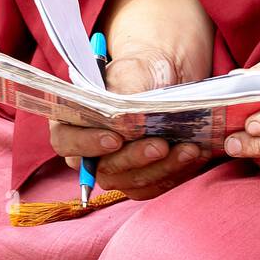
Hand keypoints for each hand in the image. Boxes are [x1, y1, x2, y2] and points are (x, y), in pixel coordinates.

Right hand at [49, 39, 214, 200]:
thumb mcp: (129, 74)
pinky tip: (194, 156)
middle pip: (104, 169)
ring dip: (162, 168)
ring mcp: (115, 170)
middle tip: (161, 145)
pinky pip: (155, 186)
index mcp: (72, 122)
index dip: (87, 143)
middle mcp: (88, 153)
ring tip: (188, 149)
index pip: (66, 140)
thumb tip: (123, 118)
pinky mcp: (140, 180)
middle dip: (135, 158)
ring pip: (132, 182)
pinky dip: (176, 172)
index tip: (115, 138)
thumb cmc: (138, 74)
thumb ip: (121, 94)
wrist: (162, 80)